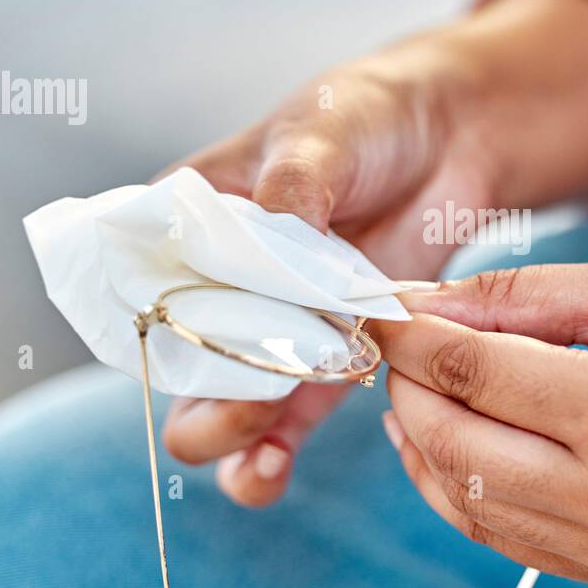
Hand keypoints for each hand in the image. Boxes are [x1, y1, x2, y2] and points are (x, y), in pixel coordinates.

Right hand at [155, 0, 587, 507]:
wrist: (448, 140)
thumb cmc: (367, 116)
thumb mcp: (321, 132)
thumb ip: (292, 184)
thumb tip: (276, 232)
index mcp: (188, 221)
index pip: (139, 284)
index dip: (148, 322)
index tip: (186, 336)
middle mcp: (216, 284)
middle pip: (175, 362)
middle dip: (201, 392)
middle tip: (252, 391)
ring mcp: (269, 328)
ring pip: (216, 407)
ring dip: (229, 435)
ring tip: (263, 449)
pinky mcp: (322, 362)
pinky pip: (281, 424)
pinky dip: (269, 454)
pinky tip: (273, 471)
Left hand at [373, 257, 587, 586]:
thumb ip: (530, 296)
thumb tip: (432, 303)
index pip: (472, 376)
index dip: (410, 337)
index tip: (376, 306)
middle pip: (452, 449)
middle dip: (406, 392)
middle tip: (393, 346)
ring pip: (467, 506)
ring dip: (424, 445)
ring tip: (417, 389)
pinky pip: (509, 539)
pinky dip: (464, 491)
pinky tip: (458, 445)